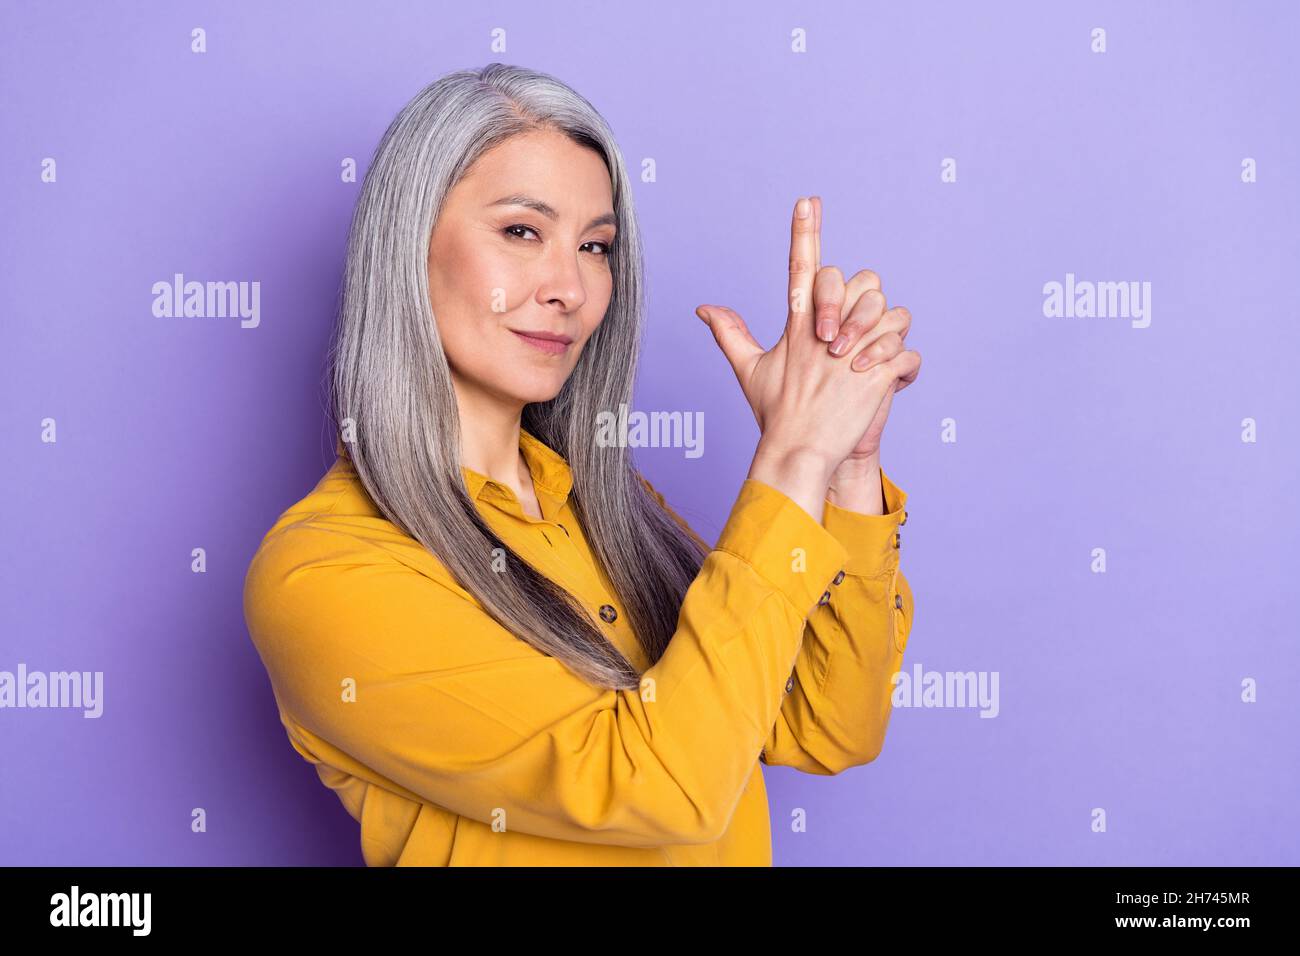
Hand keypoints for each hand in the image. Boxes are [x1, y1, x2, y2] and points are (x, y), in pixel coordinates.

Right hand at [695, 196, 920, 479]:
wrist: (798, 454)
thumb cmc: (776, 415)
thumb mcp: (749, 369)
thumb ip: (729, 331)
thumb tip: (703, 308)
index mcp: (795, 327)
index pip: (799, 269)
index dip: (804, 232)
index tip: (808, 200)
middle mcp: (823, 334)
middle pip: (856, 284)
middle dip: (862, 301)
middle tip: (852, 335)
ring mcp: (851, 353)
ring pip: (890, 314)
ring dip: (887, 334)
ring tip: (872, 360)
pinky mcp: (876, 376)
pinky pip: (905, 352)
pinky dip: (903, 366)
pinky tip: (891, 383)